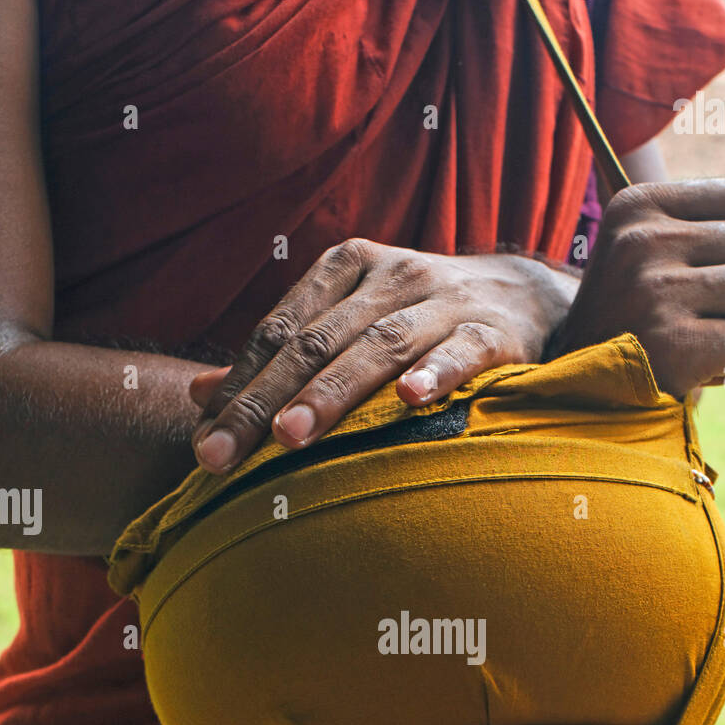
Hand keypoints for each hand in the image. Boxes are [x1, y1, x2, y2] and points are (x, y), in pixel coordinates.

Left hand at [189, 241, 576, 470]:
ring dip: (333, 392)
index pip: (279, 332)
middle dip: (264, 402)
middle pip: (315, 343)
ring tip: (292, 436)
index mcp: (345, 269)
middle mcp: (391, 276)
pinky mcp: (494, 332)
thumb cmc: (421, 320)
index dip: (237, 388)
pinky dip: (436, 373)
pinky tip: (411, 400)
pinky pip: (460, 352)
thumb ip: (280, 358)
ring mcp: (443, 300)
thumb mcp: (348, 324)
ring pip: (378, 346)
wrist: (527, 296)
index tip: (204, 443)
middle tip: (223, 456)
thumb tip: (196, 394)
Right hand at [554, 178, 724, 398]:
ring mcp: (656, 295)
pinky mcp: (673, 348)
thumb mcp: (657, 255)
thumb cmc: (627, 319)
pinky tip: (705, 366)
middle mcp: (643, 242)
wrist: (575, 390)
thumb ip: (721, 223)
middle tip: (715, 313)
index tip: (713, 270)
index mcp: (637, 205)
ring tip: (710, 337)